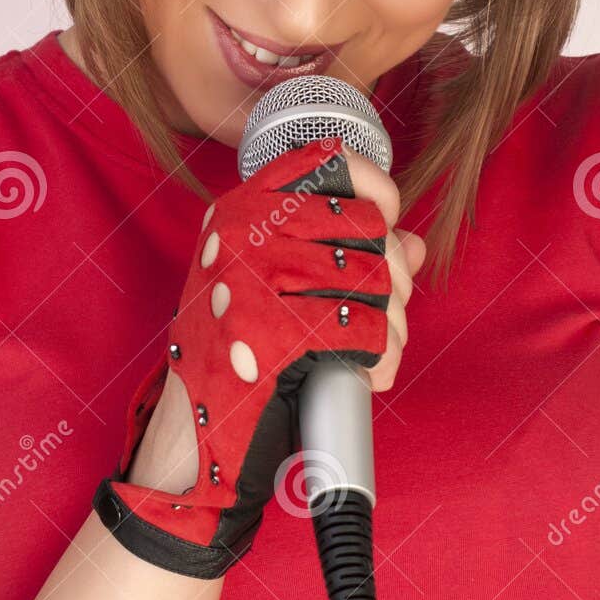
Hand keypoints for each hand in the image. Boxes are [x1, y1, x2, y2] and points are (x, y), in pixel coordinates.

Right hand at [95, 136, 424, 577]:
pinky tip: (368, 375)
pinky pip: (367, 331)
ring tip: (375, 352)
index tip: (384, 219)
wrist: (189, 438)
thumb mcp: (277, 290)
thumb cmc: (237, 359)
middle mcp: (244, 234)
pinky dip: (381, 359)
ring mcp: (255, 280)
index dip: (373, 187)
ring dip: (392, 327)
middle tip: (386, 316)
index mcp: (241, 212)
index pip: (325, 162)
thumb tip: (410, 241)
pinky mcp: (275, 333)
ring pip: (376, 281)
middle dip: (395, 280)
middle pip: (368, 230)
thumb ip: (344, 256)